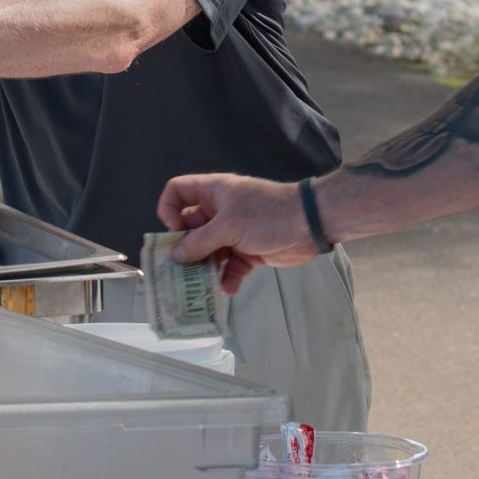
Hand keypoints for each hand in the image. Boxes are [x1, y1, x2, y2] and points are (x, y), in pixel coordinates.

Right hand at [159, 173, 318, 295]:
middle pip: (190, 227)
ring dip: (204, 268)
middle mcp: (220, 211)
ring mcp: (234, 232)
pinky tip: (229, 287)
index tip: (174, 232)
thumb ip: (199, 242)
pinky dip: (228, 277)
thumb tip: (175, 256)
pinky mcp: (248, 251)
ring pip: (209, 251)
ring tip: (200, 284)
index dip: (169, 209)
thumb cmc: (266, 215)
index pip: (178, 191)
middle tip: (178, 270)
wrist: (310, 225)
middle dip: (185, 249)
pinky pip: (230, 266)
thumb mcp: (228, 226)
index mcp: (213, 192)